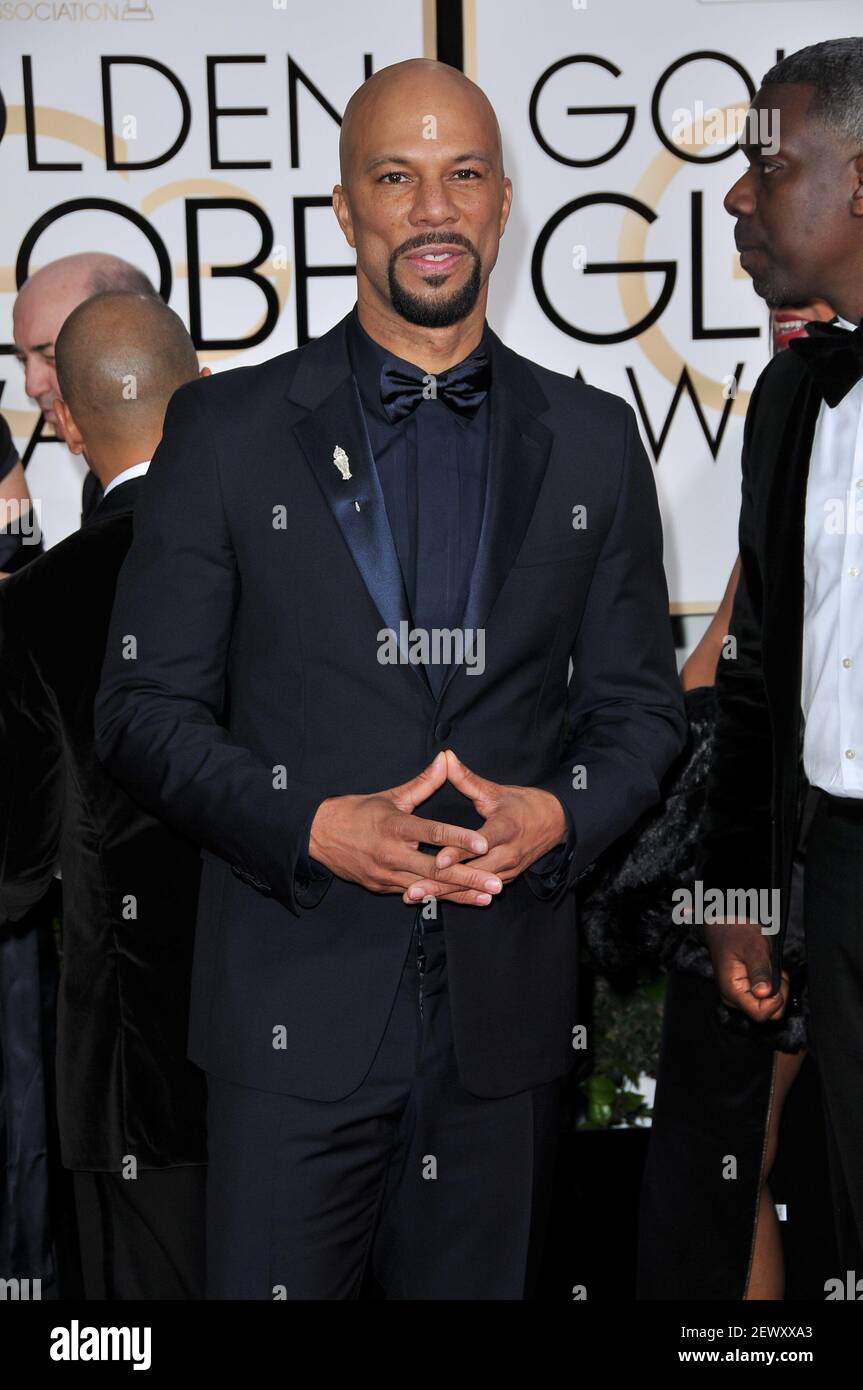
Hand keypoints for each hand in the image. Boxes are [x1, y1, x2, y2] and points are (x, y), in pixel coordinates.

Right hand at [308, 752, 503, 905]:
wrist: (319, 836)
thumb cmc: (358, 812)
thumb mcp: (391, 796)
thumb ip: (423, 782)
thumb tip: (446, 759)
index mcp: (394, 827)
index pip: (432, 833)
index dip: (459, 839)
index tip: (484, 844)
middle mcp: (391, 854)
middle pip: (435, 870)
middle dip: (469, 879)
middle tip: (497, 884)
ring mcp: (386, 875)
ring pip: (428, 888)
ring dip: (460, 894)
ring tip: (487, 897)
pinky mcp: (382, 887)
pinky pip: (415, 894)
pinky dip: (439, 897)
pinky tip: (463, 900)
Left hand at [400, 749, 566, 904]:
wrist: (555, 823)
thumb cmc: (523, 805)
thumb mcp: (496, 791)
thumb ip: (467, 778)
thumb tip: (446, 757)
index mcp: (506, 828)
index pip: (480, 843)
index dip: (459, 852)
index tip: (438, 861)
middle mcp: (508, 853)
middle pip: (472, 872)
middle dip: (442, 882)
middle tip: (414, 890)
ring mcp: (508, 869)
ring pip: (473, 885)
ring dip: (445, 892)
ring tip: (417, 897)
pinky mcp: (505, 879)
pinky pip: (478, 890)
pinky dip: (457, 894)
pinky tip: (434, 900)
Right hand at [704, 920, 788, 1021]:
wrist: (726, 922)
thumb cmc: (737, 932)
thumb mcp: (753, 947)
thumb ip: (759, 971)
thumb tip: (763, 993)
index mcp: (732, 990)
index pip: (759, 1014)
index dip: (774, 1002)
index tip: (777, 981)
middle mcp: (734, 997)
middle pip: (766, 1012)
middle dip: (778, 993)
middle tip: (774, 970)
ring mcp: (739, 994)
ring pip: (769, 1004)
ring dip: (777, 986)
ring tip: (770, 965)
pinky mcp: (746, 990)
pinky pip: (766, 996)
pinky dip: (773, 983)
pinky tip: (768, 968)